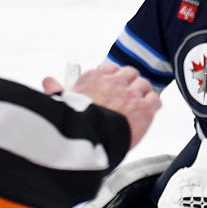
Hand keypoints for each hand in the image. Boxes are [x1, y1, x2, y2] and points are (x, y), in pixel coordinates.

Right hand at [44, 64, 160, 148]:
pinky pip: (155, 99)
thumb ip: (56, 90)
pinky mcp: (145, 109)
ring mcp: (131, 94)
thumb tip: (49, 82)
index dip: (113, 77)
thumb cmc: (73, 124)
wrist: (88, 139)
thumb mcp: (58, 103)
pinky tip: (148, 111)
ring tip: (138, 104)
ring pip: (144, 85)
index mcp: (94, 78)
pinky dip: (153, 103)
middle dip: (129, 82)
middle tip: (128, 94)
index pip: (110, 68)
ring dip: (142, 93)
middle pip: (130, 74)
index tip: (112, 85)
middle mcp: (115, 83)